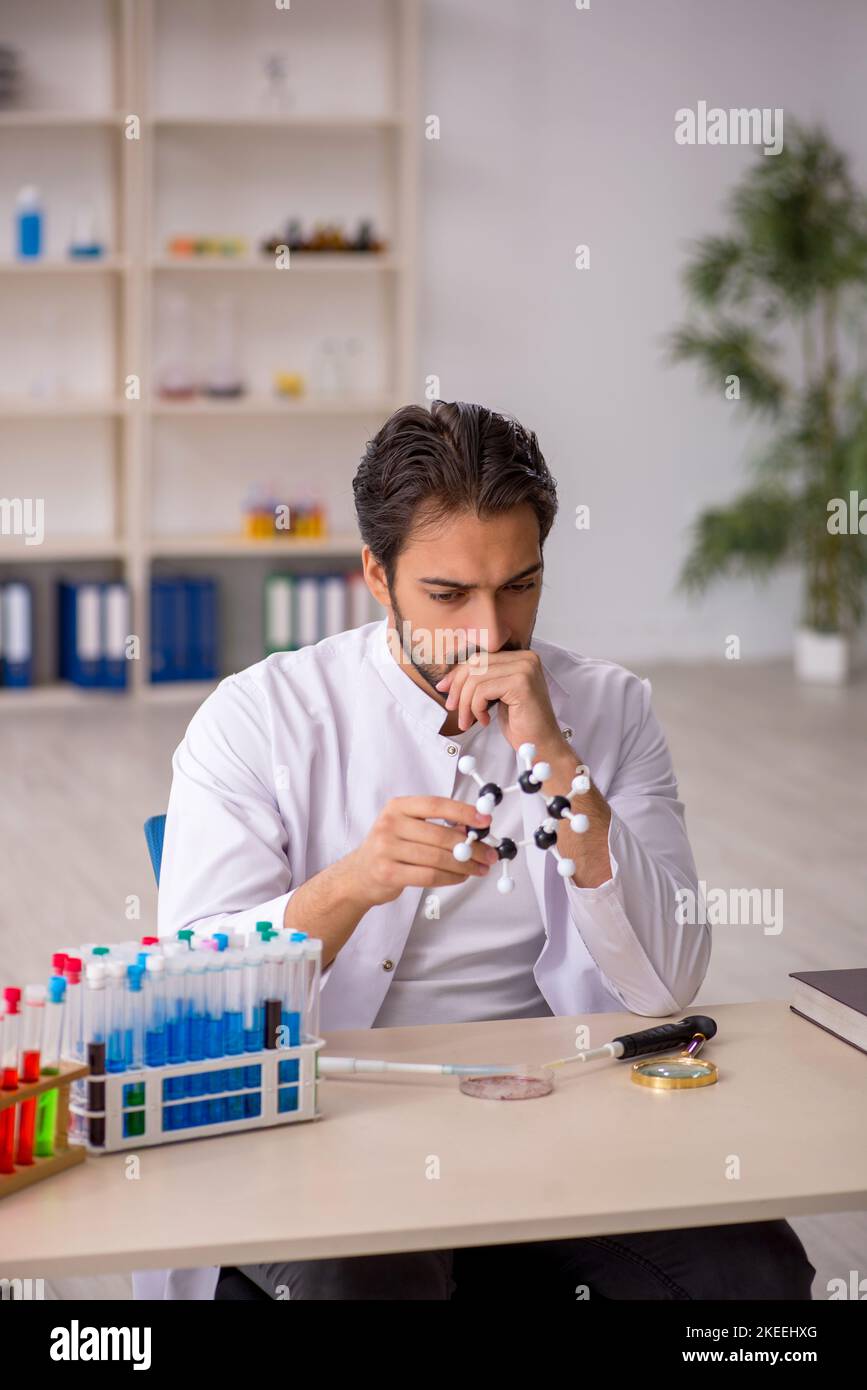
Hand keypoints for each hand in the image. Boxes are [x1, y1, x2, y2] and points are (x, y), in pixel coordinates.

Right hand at [344, 796, 497, 907]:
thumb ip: (437, 824)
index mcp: (397, 807)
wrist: (359, 875)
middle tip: (490, 853)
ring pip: (438, 858)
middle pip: (440, 835)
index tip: (485, 820)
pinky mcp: (389, 873)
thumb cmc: (390, 848)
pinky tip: (461, 877)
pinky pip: (429, 875)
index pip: (435, 805)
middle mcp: (390, 824)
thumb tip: (474, 826)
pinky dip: (451, 878)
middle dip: (472, 846)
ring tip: (480, 868)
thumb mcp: (408, 827)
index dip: (463, 811)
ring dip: (465, 865)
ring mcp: (387, 849)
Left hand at [435, 649, 563, 753]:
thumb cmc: (520, 723)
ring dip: (466, 703)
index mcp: (520, 657)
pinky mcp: (521, 683)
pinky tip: (484, 720)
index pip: (479, 657)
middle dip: (458, 687)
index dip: (457, 673)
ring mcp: (525, 668)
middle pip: (476, 664)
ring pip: (476, 678)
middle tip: (453, 708)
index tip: (444, 689)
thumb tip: (447, 679)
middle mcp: (525, 658)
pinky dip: (476, 707)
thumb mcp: (495, 696)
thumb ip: (480, 681)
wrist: (541, 745)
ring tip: (469, 720)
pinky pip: (483, 690)